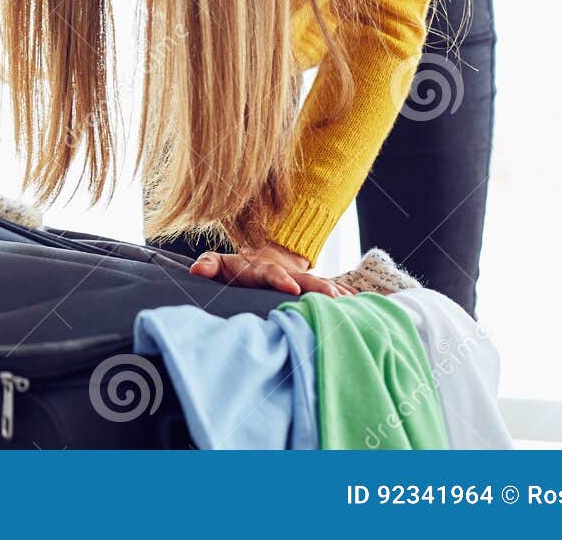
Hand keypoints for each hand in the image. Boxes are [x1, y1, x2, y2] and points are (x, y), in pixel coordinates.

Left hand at [188, 240, 356, 297]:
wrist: (264, 256)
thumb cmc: (239, 269)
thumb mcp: (221, 265)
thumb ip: (209, 265)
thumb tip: (197, 270)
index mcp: (263, 270)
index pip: (271, 273)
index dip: (280, 280)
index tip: (290, 288)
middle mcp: (287, 274)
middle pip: (304, 279)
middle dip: (317, 286)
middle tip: (331, 296)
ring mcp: (303, 281)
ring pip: (322, 285)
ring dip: (335, 292)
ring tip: (349, 302)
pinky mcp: (315, 289)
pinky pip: (336, 292)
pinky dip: (350, 297)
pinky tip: (365, 304)